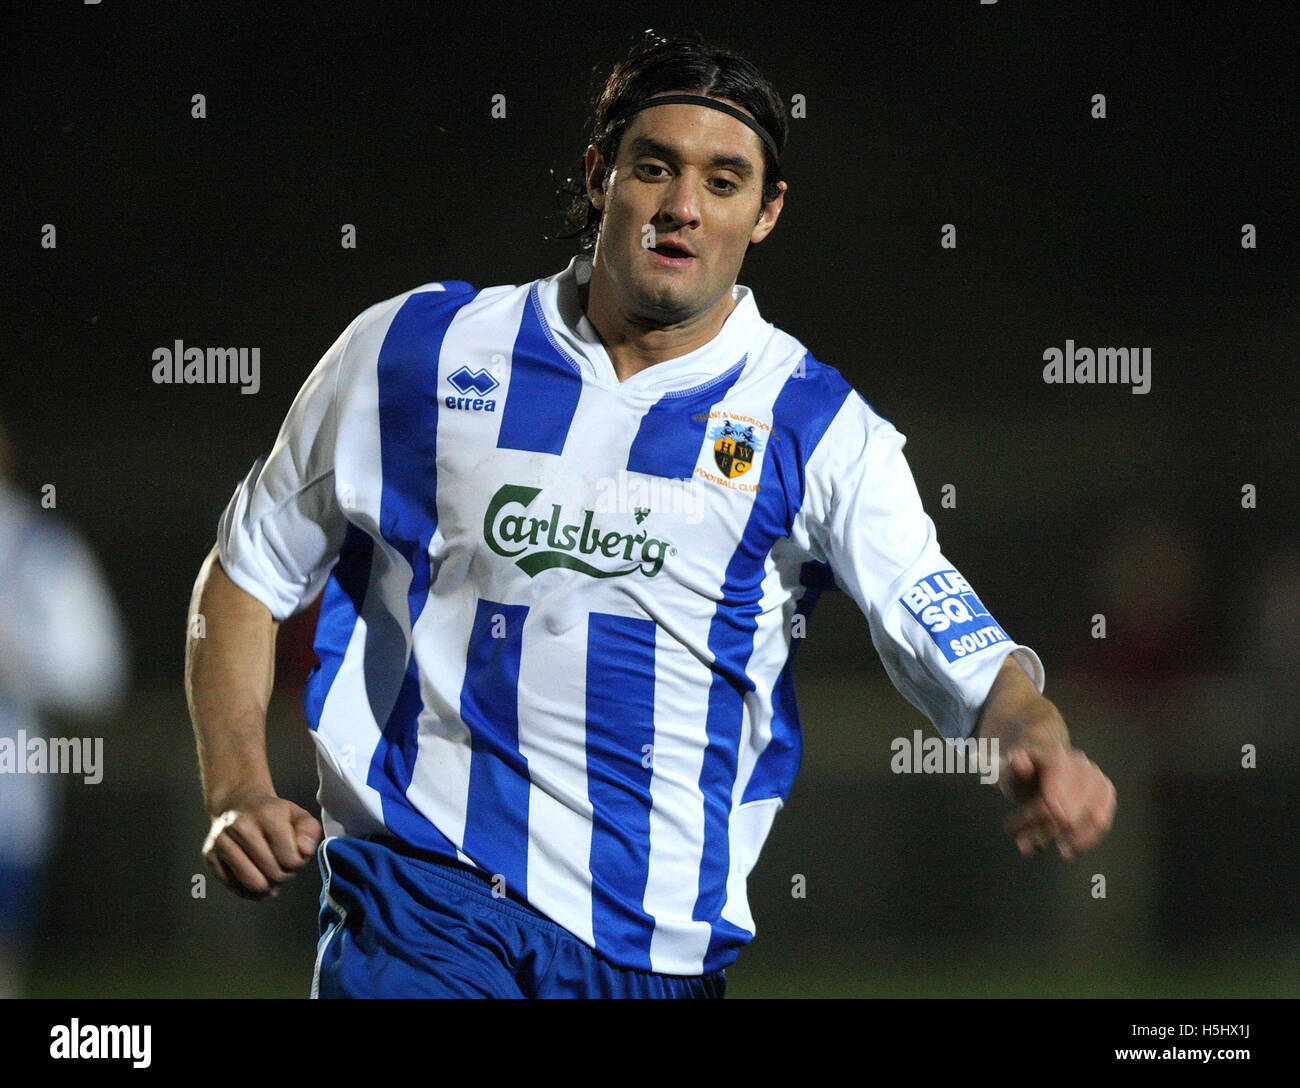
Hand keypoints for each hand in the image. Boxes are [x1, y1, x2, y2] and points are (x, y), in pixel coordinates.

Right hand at [202, 792, 322, 899]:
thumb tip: (304, 852)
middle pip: (273, 874)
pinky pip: (233, 887)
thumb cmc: (273, 815)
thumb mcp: (298, 816)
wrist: (239, 805)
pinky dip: (248, 891)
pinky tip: (255, 878)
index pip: (291, 860)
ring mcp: (222, 841)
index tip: (294, 855)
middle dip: (283, 875)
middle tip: (281, 863)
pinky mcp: (209, 856)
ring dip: (267, 885)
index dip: (297, 864)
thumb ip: (310, 833)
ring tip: (269, 873)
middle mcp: (240, 826)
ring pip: (253, 884)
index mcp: (267, 815)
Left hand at [1000, 747, 1115, 859]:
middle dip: (1042, 831)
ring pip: (1088, 820)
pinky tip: (1067, 852)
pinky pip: (1101, 824)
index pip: (1052, 795)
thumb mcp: (1010, 766)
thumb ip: (1014, 765)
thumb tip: (1019, 763)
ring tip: (1040, 850)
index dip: (1037, 814)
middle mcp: (1083, 767)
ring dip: (1065, 840)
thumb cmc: (1024, 770)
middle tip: (1020, 843)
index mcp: (1058, 757)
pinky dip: (1085, 841)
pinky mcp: (1107, 797)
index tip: (1013, 829)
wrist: (1043, 765)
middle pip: (1069, 811)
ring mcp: (1098, 782)